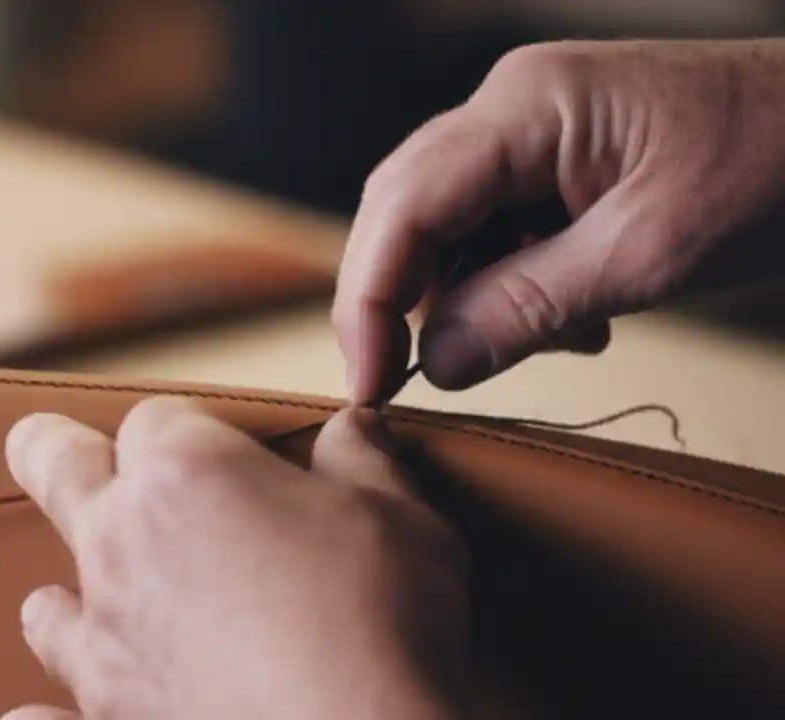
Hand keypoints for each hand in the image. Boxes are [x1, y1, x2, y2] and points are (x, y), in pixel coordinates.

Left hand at [2, 397, 467, 719]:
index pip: (156, 419)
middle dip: (50, 451)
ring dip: (62, 600)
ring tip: (71, 606)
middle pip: (54, 470)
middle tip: (47, 446)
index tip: (211, 445)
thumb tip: (351, 429)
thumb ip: (362, 460)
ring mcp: (102, 646)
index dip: (184, 427)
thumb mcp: (400, 518)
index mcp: (185, 475)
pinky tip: (31, 719)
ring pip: (47, 605)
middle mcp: (121, 548)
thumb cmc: (383, 629)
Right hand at [334, 39, 784, 402]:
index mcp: (525, 108)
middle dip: (403, 303)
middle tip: (407, 384)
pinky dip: (513, 283)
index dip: (368, 301)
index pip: (402, 205)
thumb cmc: (779, 164)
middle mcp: (510, 107)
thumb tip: (437, 365)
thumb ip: (529, 307)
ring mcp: (531, 127)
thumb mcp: (651, 254)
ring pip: (447, 227)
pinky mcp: (555, 154)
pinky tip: (576, 314)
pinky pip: (494, 227)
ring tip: (560, 337)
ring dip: (475, 299)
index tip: (372, 386)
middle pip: (406, 212)